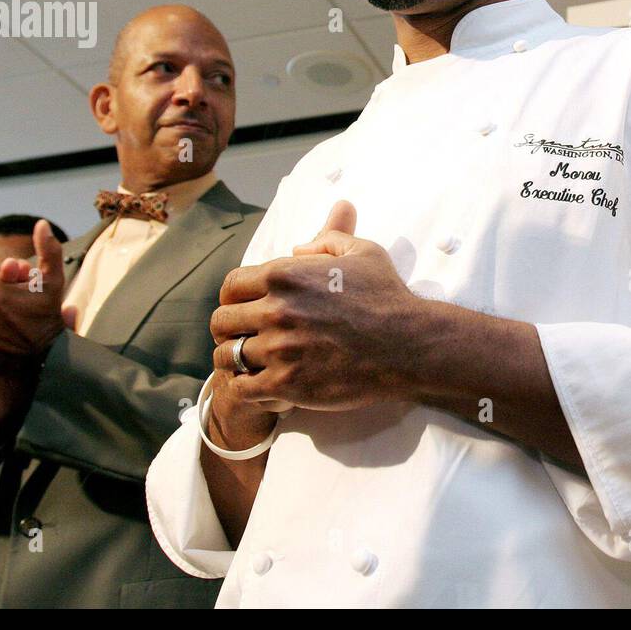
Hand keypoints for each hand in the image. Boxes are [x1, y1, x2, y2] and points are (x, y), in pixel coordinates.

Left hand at [208, 200, 424, 426]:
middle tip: (243, 337)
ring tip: (248, 364)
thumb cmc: (387, 298)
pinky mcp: (286, 383)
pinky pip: (241, 388)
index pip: (231, 285)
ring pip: (227, 356)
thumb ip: (327, 241)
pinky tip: (260, 386)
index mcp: (284, 275)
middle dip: (229, 329)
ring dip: (234, 360)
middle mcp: (275, 310)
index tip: (242, 308)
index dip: (232, 297)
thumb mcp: (363, 252)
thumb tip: (298, 248)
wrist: (408, 345)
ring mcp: (278, 349)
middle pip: (221, 320)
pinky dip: (245, 388)